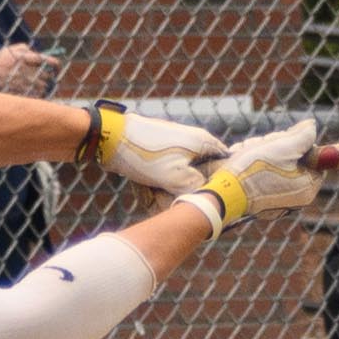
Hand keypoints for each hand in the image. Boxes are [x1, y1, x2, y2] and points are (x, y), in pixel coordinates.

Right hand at [0, 43, 63, 97]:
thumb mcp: (10, 49)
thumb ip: (25, 48)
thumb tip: (37, 52)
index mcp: (26, 57)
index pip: (48, 61)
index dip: (56, 65)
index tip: (57, 68)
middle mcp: (26, 70)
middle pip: (47, 76)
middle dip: (47, 77)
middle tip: (43, 77)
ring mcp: (24, 82)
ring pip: (43, 87)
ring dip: (42, 86)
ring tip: (34, 84)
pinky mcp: (20, 91)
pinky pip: (35, 95)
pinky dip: (35, 94)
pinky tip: (30, 91)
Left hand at [84, 104, 227, 192]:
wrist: (112, 139)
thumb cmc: (146, 156)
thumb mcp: (176, 178)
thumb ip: (197, 188)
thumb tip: (209, 197)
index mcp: (203, 141)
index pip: (226, 161)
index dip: (224, 180)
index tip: (218, 197)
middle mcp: (193, 138)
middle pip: (207, 166)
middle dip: (200, 184)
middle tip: (193, 200)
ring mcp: (177, 141)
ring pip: (188, 168)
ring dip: (182, 183)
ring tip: (173, 196)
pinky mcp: (162, 147)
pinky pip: (173, 166)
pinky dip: (169, 178)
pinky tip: (160, 188)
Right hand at [194, 121, 322, 230]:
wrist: (222, 193)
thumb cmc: (254, 170)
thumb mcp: (284, 146)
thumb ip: (304, 135)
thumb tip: (312, 126)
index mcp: (307, 187)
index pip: (313, 157)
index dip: (299, 142)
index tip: (283, 139)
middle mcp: (295, 198)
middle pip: (293, 159)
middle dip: (275, 146)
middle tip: (262, 146)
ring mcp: (277, 200)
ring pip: (275, 163)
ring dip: (261, 151)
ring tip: (246, 153)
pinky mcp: (260, 200)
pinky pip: (263, 175)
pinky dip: (252, 164)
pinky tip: (241, 161)